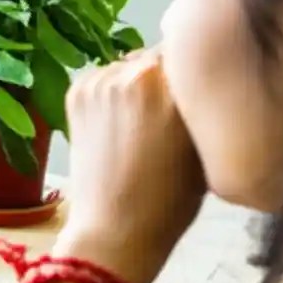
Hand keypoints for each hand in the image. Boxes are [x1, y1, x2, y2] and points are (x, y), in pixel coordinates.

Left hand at [56, 50, 206, 282]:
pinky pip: (103, 78)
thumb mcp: (206, 146)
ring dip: (136, 84)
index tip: (198, 90)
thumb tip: (200, 79)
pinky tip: (116, 126)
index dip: (196, 71)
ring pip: (129, 66)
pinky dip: (110, 94)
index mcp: (177, 85)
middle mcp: (138, 73)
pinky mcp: (76, 91)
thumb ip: (202, 105)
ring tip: (139, 123)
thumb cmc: (171, 200)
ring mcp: (102, 80)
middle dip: (165, 77)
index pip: (194, 52)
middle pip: (159, 56)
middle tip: (167, 111)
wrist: (114, 230)